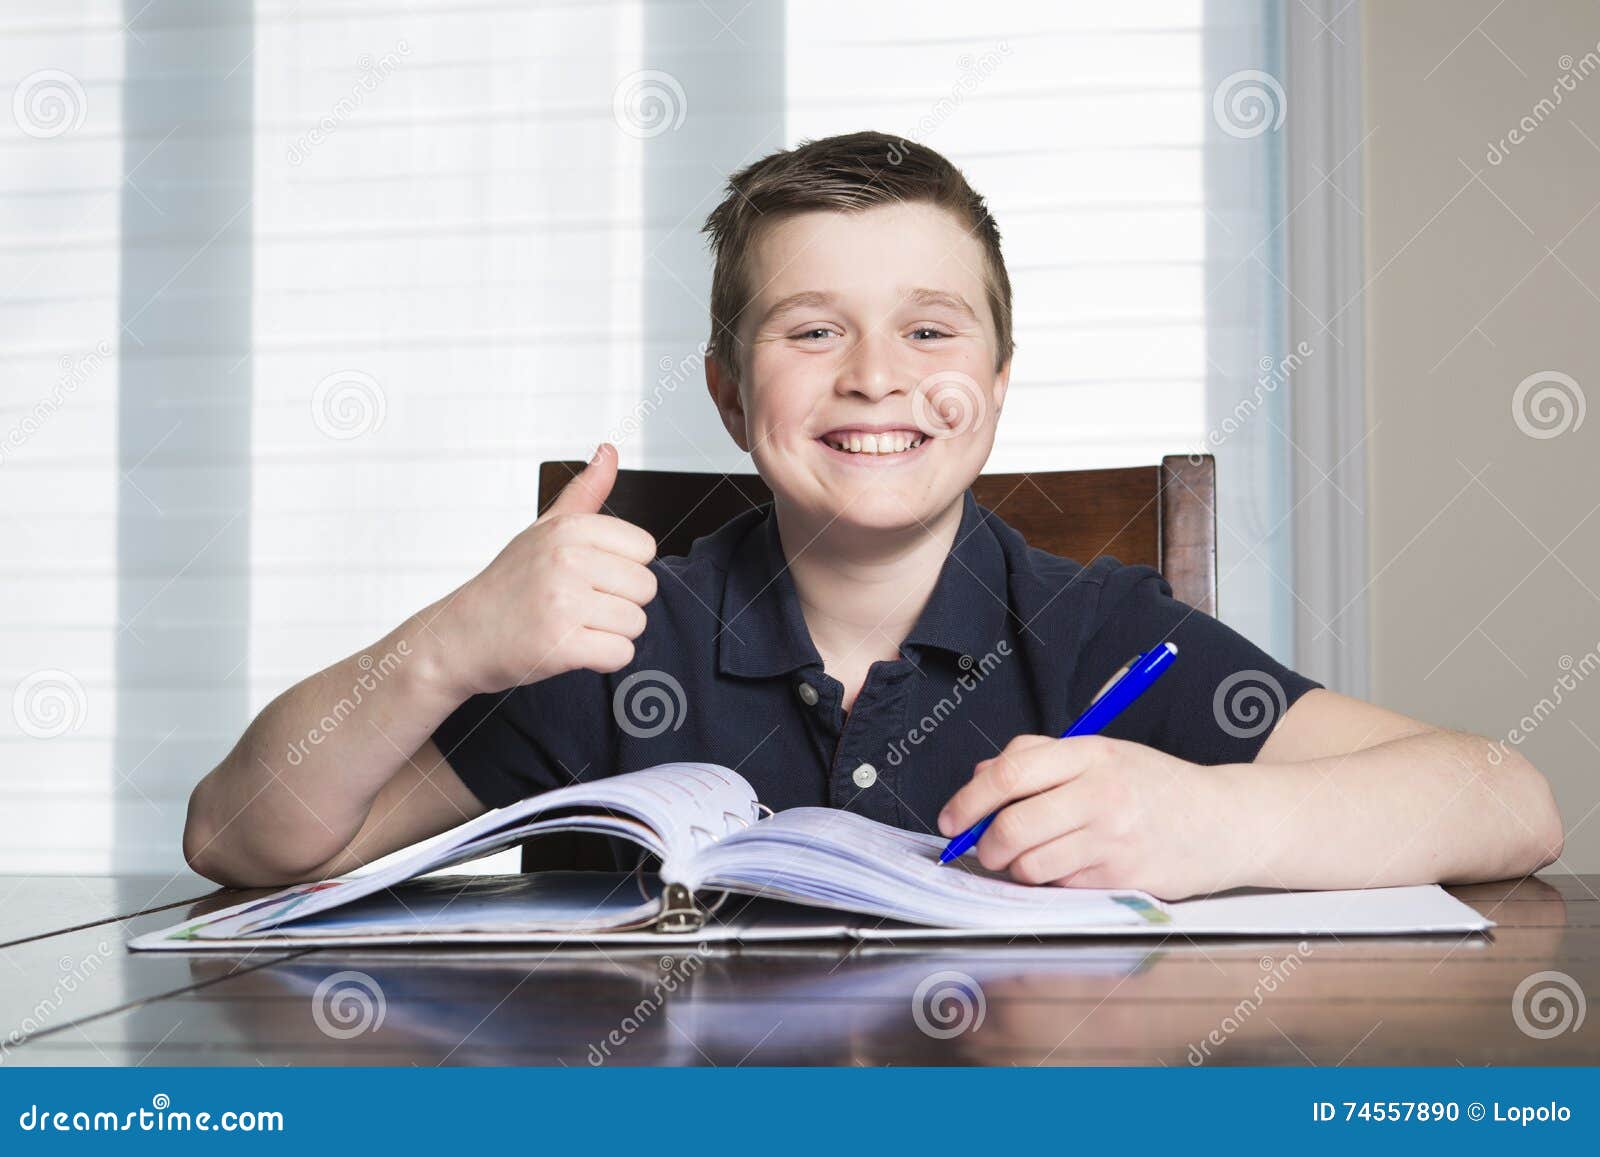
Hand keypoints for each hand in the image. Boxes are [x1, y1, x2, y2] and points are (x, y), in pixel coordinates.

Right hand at [434, 442, 657, 696]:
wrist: (459, 636)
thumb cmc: (508, 584)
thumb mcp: (543, 530)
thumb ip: (584, 493)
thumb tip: (610, 449)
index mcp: (569, 529)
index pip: (645, 548)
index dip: (622, 568)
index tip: (589, 577)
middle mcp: (567, 560)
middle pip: (645, 587)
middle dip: (619, 603)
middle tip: (578, 606)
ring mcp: (564, 602)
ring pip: (636, 623)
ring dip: (610, 633)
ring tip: (572, 626)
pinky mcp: (561, 645)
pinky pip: (620, 654)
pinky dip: (602, 658)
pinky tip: (571, 648)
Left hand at [936, 734, 1235, 899]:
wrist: (1226, 821)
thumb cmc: (1153, 786)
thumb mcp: (1099, 754)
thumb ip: (1037, 759)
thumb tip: (978, 780)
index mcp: (1089, 753)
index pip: (1010, 774)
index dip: (968, 801)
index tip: (950, 820)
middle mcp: (1101, 793)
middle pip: (1012, 827)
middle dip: (984, 847)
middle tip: (983, 850)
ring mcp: (1114, 838)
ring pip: (1031, 865)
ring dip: (1018, 868)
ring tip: (1035, 856)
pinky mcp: (1124, 876)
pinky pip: (1062, 886)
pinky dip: (1054, 881)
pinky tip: (1074, 865)